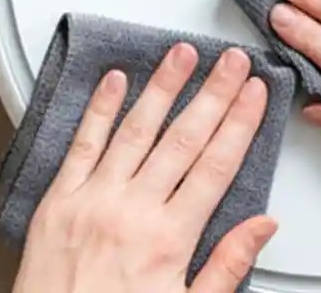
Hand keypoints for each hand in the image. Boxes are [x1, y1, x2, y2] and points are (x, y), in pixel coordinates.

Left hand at [13, 45, 277, 292]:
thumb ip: (227, 265)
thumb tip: (263, 225)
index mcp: (169, 239)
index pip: (216, 165)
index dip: (241, 123)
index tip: (256, 93)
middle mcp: (131, 212)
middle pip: (184, 139)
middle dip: (213, 93)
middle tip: (232, 61)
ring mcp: (92, 201)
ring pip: (136, 130)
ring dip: (163, 87)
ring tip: (182, 54)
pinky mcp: (57, 202)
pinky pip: (82, 145)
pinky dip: (99, 109)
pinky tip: (115, 80)